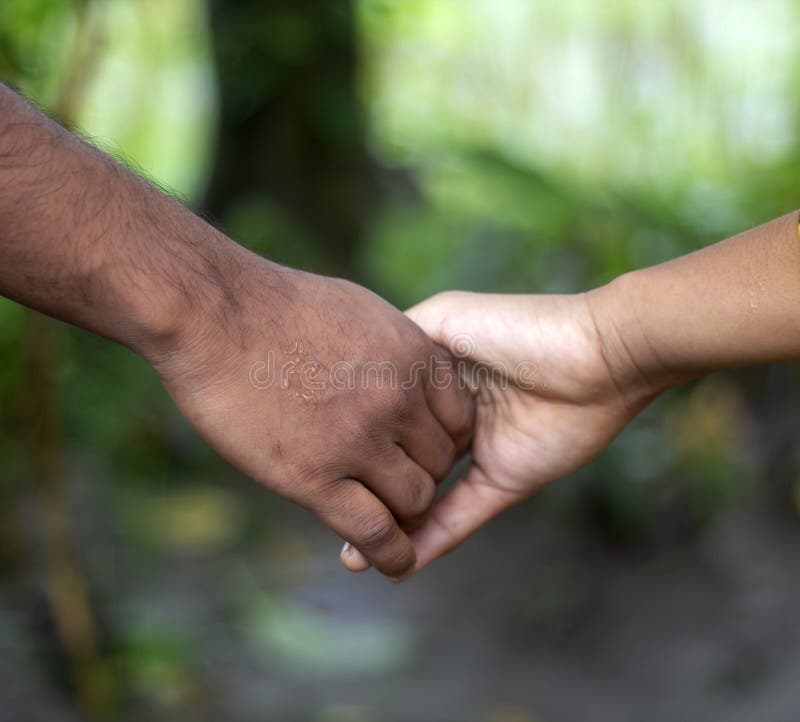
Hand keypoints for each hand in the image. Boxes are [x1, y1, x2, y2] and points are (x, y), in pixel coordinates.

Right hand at [148, 250, 473, 578]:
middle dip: (424, 476)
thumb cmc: (276, 306)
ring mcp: (359, 439)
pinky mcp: (315, 477)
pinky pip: (375, 531)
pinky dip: (392, 554)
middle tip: (396, 483)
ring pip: (415, 500)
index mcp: (413, 355)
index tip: (423, 451)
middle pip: (440, 462)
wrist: (213, 314)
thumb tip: (408, 369)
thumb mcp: (359, 310)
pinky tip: (391, 562)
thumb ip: (395, 347)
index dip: (446, 441)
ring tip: (389, 518)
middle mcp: (398, 399)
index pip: (461, 418)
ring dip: (406, 514)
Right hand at [342, 289, 658, 574]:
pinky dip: (432, 543)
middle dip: (366, 491)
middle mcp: (453, 420)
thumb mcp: (445, 319)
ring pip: (425, 497)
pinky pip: (462, 518)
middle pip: (400, 462)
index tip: (313, 456)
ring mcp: (479, 452)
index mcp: (437, 381)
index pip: (387, 417)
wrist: (594, 354)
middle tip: (324, 516)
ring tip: (349, 557)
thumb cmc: (518, 326)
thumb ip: (402, 340)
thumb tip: (355, 364)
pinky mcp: (504, 480)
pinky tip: (398, 566)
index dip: (354, 438)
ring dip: (390, 527)